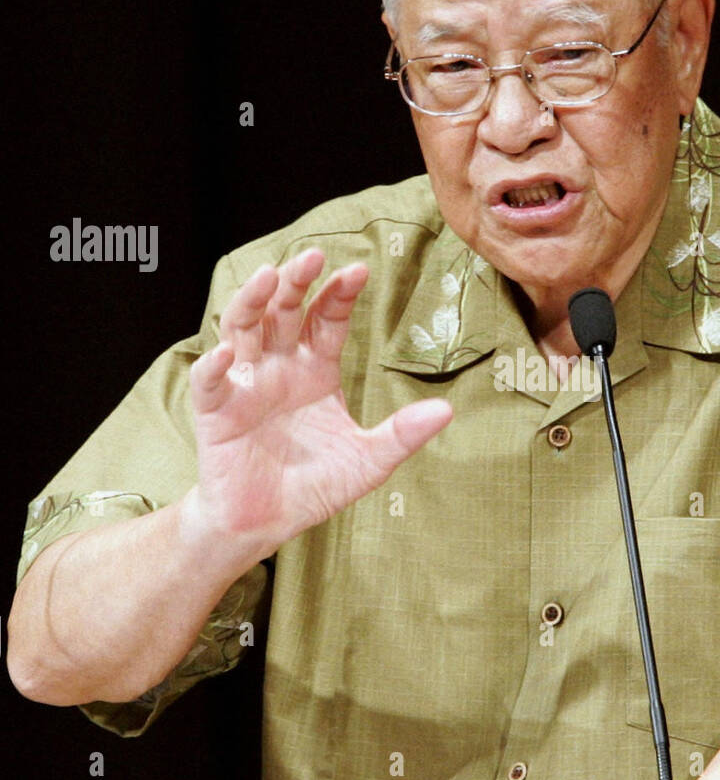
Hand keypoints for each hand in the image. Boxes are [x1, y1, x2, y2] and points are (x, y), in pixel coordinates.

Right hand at [183, 249, 451, 559]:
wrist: (266, 522)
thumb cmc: (314, 486)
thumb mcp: (368, 462)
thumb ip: (402, 435)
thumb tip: (447, 410)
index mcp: (315, 368)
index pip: (328, 319)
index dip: (339, 294)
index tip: (359, 272)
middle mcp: (279, 366)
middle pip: (285, 311)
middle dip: (297, 282)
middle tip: (312, 256)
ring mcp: (246, 384)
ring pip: (243, 329)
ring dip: (253, 301)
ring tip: (269, 277)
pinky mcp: (216, 412)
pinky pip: (212, 383)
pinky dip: (215, 367)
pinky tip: (226, 355)